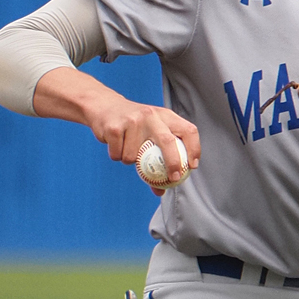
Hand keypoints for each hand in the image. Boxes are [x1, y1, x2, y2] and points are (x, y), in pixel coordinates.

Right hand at [35, 67, 199, 185]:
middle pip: (168, 141)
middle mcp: (151, 115)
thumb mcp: (148, 136)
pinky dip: (116, 155)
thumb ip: (156, 160)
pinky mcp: (114, 127)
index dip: (194, 148)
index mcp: (164, 115)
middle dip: (174, 162)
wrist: (104, 106)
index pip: (187, 130)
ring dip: (129, 161)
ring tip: (126, 148)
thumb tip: (161, 191)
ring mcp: (132, 120)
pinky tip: (114, 144)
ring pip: (135, 157)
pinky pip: (118, 155)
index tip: (191, 167)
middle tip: (174, 178)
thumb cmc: (132, 127)